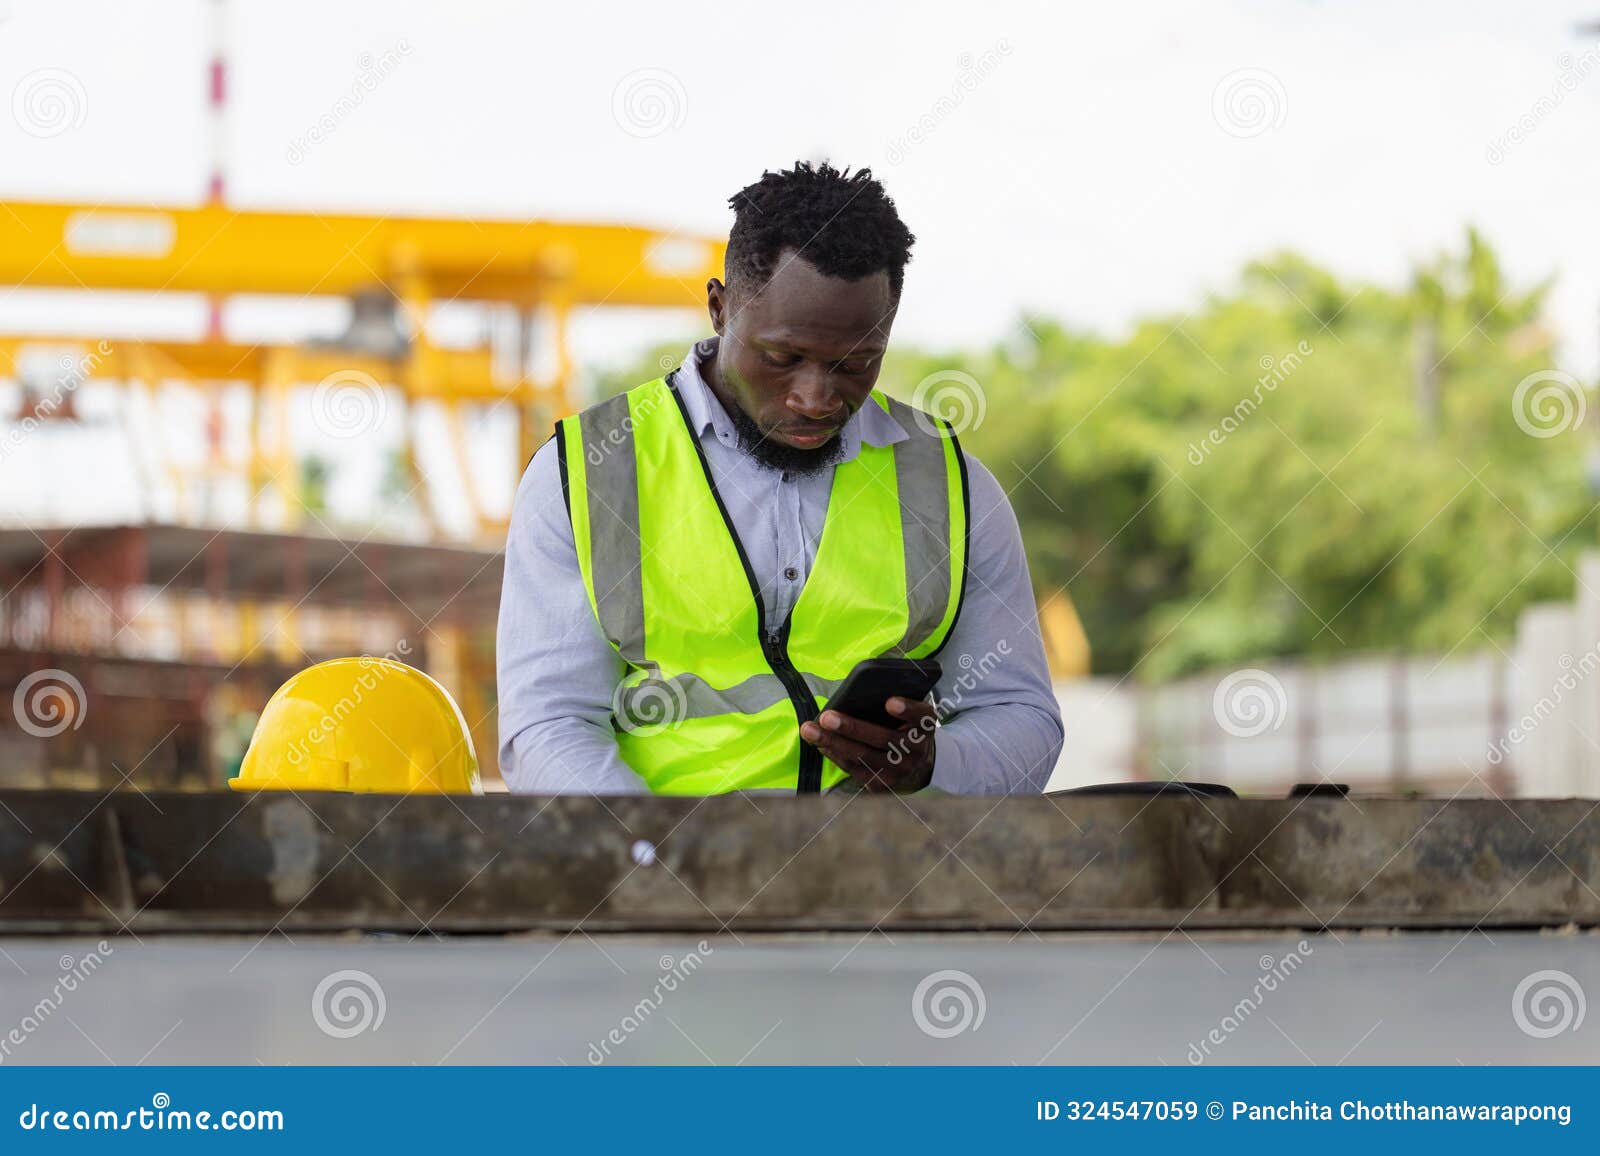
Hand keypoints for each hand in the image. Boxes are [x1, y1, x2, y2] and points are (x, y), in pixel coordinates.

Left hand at [799, 697, 937, 792]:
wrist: (918, 768)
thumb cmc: (906, 729)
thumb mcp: (911, 715)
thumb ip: (897, 703)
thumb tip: (863, 692)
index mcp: (925, 727)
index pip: (921, 716)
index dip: (907, 710)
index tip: (890, 702)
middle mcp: (915, 751)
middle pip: (882, 739)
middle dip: (851, 728)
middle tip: (826, 717)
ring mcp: (899, 771)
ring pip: (862, 756)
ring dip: (832, 743)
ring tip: (810, 730)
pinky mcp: (883, 785)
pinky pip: (854, 769)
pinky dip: (835, 755)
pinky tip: (819, 744)